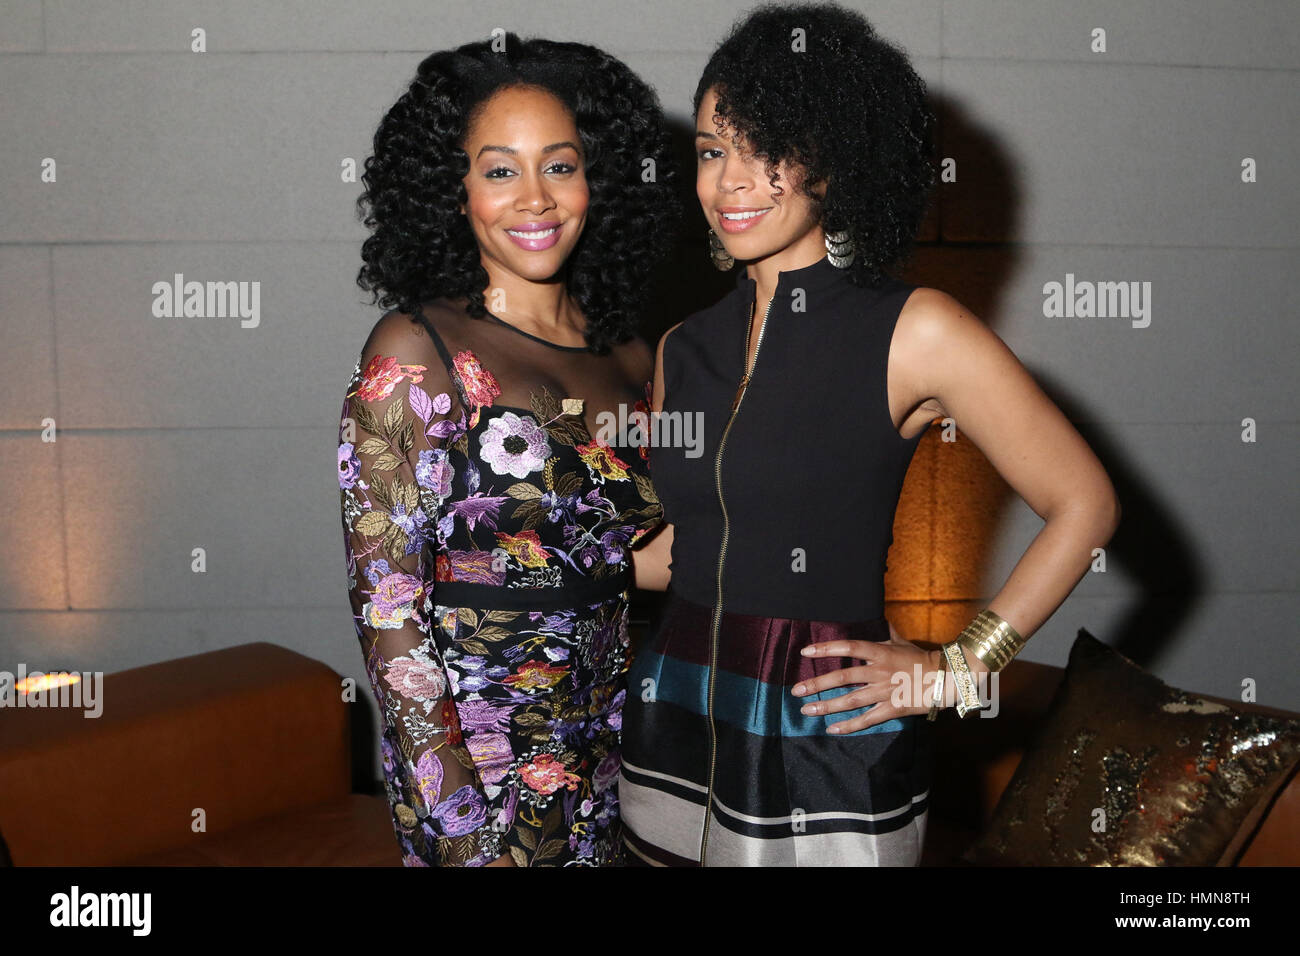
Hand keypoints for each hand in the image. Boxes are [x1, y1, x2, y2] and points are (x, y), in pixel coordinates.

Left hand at [791, 622, 988, 732]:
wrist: (946, 678)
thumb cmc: (921, 657)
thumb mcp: (901, 641)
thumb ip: (884, 634)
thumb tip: (877, 619)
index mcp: (880, 653)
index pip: (849, 647)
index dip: (826, 648)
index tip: (806, 651)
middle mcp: (879, 672)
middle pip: (842, 677)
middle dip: (817, 684)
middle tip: (796, 690)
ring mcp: (884, 692)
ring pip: (850, 700)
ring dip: (826, 706)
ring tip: (807, 710)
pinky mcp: (892, 709)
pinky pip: (867, 719)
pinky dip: (849, 726)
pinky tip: (832, 729)